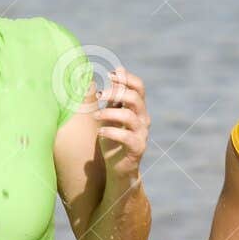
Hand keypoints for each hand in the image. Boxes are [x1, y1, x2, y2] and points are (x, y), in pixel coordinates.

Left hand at [95, 65, 148, 180]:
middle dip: (116, 92)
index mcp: (138, 108)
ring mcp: (142, 134)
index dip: (126, 78)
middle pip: (135, 98)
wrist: (119, 168)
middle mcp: (143, 119)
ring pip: (129, 116)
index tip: (110, 75)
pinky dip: (111, 132)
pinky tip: (100, 132)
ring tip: (95, 116)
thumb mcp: (111, 115)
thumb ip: (114, 97)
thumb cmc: (114, 139)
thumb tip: (116, 71)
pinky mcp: (138, 148)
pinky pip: (126, 136)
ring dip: (109, 113)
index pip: (139, 87)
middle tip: (99, 95)